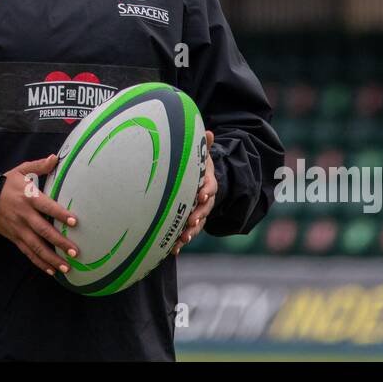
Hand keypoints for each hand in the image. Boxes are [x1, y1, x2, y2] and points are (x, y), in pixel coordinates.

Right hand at [0, 153, 80, 277]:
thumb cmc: (7, 183)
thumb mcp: (21, 170)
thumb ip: (39, 166)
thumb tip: (55, 158)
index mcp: (28, 197)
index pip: (46, 206)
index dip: (60, 214)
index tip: (74, 222)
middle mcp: (24, 215)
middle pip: (43, 230)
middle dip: (59, 242)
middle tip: (75, 252)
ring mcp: (19, 229)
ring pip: (36, 246)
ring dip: (51, 258)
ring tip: (66, 267)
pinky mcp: (14, 238)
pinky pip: (27, 253)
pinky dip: (39, 263)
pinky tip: (51, 271)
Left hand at [172, 130, 216, 254]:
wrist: (201, 185)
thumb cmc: (197, 169)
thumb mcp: (201, 157)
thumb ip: (204, 147)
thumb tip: (208, 132)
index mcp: (208, 183)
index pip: (211, 187)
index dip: (207, 191)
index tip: (202, 195)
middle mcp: (206, 201)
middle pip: (205, 209)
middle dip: (199, 215)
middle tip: (191, 220)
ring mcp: (199, 213)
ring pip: (197, 225)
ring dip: (190, 232)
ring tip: (182, 239)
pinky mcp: (189, 223)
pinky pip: (186, 233)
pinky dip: (180, 242)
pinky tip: (171, 250)